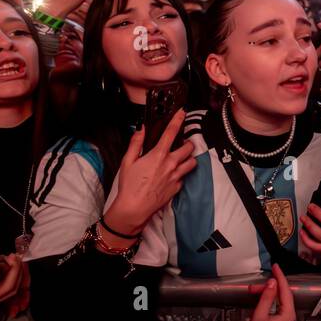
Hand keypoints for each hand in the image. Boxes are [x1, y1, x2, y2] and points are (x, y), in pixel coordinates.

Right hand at [106, 109, 196, 232]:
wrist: (134, 208)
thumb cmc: (129, 185)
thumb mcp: (128, 161)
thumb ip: (136, 143)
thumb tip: (141, 129)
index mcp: (159, 155)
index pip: (171, 132)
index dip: (178, 120)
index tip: (183, 112)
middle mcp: (171, 164)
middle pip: (189, 148)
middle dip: (188, 142)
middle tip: (182, 142)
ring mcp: (176, 177)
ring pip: (192, 163)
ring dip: (189, 158)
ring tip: (182, 158)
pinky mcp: (177, 188)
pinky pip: (184, 177)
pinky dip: (181, 174)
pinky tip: (173, 175)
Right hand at [237, 267, 297, 320]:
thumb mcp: (259, 316)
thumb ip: (266, 297)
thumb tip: (272, 283)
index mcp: (288, 316)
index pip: (286, 291)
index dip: (280, 278)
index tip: (276, 268)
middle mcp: (288, 319)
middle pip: (281, 296)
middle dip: (267, 289)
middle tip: (254, 287)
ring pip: (276, 301)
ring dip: (264, 295)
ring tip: (251, 293)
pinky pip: (273, 307)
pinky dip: (265, 302)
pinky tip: (257, 300)